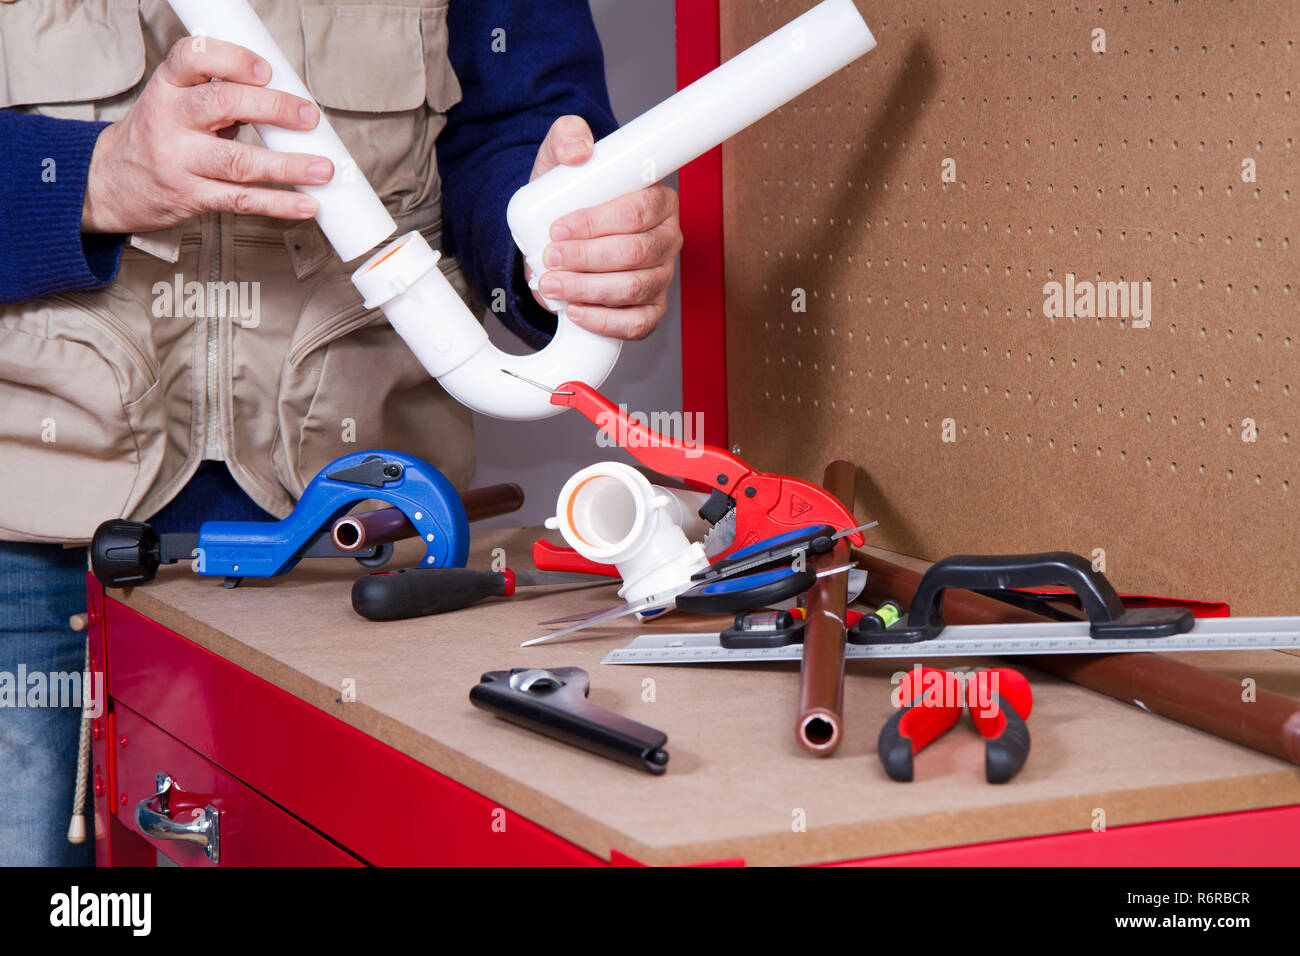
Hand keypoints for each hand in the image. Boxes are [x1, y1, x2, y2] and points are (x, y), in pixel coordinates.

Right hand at [82, 37, 332, 233]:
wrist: (109, 182)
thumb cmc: (157, 135)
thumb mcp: (175, 101)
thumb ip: (221, 95)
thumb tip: (285, 100)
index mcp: (168, 86)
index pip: (193, 57)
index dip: (232, 60)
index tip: (266, 70)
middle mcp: (170, 120)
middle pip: (223, 105)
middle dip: (273, 109)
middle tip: (309, 116)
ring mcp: (179, 161)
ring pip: (238, 162)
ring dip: (287, 166)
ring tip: (322, 167)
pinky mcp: (191, 197)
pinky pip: (241, 201)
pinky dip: (278, 204)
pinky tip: (305, 204)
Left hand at [527, 115, 681, 340]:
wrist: (557, 237)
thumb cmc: (567, 199)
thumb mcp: (559, 160)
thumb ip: (566, 136)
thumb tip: (579, 148)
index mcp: (657, 200)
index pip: (637, 212)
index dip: (596, 223)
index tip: (558, 229)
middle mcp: (667, 239)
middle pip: (635, 253)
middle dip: (586, 260)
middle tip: (550, 259)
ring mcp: (661, 276)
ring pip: (634, 289)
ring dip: (588, 290)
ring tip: (552, 285)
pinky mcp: (650, 308)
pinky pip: (638, 324)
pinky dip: (605, 322)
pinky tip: (576, 312)